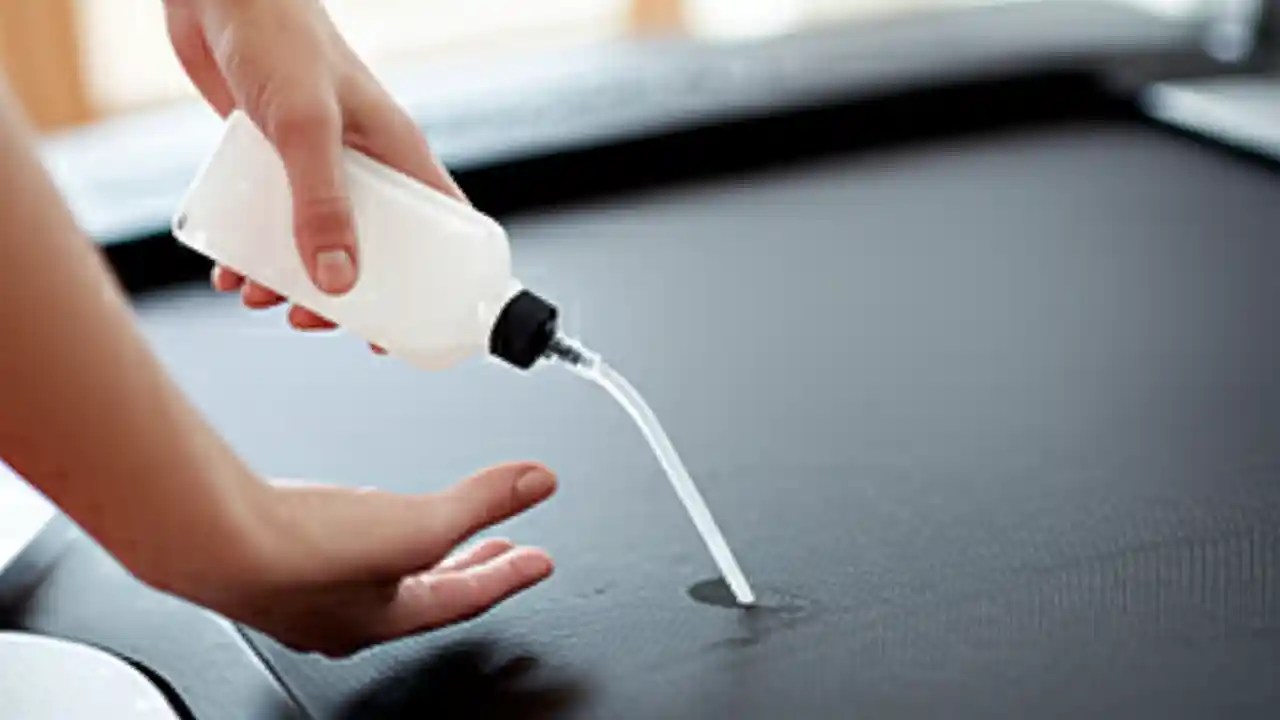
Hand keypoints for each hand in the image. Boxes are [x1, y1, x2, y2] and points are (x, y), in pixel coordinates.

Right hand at [154, 463, 556, 656]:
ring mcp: (307, 591)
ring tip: (440, 532)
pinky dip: (369, 534)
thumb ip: (481, 500)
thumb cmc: (304, 553)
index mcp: (388, 619)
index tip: (537, 561)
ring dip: (420, 552)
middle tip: (499, 552)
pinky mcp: (274, 559)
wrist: (215, 538)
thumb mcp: (419, 524)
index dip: (509, 575)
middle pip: (426, 592)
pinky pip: (340, 551)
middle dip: (468, 568)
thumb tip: (536, 483)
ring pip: (382, 574)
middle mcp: (347, 615)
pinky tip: (361, 515)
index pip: (467, 600)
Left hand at [164, 0, 462, 346]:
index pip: (438, 229)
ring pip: (314, 241)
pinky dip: (250, 252)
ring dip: (287, 279)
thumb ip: (322, 203)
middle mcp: (362, 164)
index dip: (432, 283)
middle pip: (371, 249)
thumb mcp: (306, 126)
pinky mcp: (271, 159)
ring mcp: (316, 164)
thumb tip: (338, 283)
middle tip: (312, 320)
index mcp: (396, 155)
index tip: (406, 328)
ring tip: (256, 296)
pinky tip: (226, 270)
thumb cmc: (277, 37)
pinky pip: (269, 221)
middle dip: (342, 294)